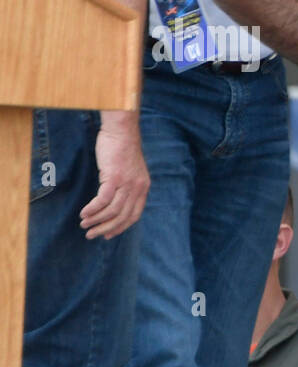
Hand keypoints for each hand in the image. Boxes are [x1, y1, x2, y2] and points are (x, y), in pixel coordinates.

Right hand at [81, 112, 149, 239]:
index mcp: (143, 188)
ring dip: (96, 221)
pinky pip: (103, 200)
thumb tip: (114, 200)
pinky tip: (84, 214)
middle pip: (123, 217)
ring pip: (112, 211)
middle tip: (91, 235)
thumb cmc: (122, 149)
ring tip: (84, 225)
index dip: (120, 228)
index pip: (134, 215)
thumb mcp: (130, 170)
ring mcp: (127, 183)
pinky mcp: (114, 177)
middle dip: (106, 229)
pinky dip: (93, 209)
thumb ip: (126, 185)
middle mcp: (138, 188)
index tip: (108, 235)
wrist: (122, 131)